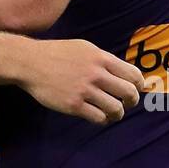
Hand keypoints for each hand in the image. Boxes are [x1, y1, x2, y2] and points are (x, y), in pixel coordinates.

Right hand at [20, 40, 143, 124]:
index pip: (133, 74)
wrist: (29, 63)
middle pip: (129, 93)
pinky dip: (103, 120)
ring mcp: (85, 90)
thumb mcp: (84, 47)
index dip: (138, 85)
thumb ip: (103, 59)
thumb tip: (124, 72)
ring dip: (117, 113)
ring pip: (116, 108)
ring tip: (112, 113)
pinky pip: (99, 118)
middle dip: (131, 101)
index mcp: (100, 58)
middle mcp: (96, 74)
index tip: (135, 90)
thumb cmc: (56, 53)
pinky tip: (98, 116)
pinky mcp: (74, 105)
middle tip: (127, 104)